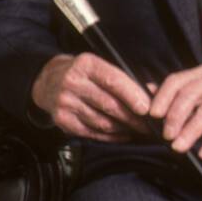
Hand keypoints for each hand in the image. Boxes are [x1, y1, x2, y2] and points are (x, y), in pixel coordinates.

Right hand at [30, 52, 154, 141]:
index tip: (147, 108)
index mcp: (85, 64)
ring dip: (123, 128)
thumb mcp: (99, 67)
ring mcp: (65, 102)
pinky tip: (122, 135)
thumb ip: (125, 79)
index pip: (112, 80)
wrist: (47, 81)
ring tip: (137, 130)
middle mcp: (73, 82)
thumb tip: (154, 93)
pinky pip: (91, 132)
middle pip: (109, 105)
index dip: (132, 96)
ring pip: (102, 121)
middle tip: (149, 126)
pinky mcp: (61, 119)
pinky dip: (110, 136)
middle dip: (132, 118)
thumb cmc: (84, 74)